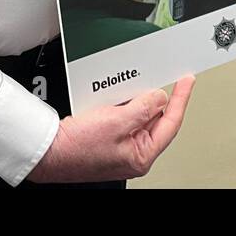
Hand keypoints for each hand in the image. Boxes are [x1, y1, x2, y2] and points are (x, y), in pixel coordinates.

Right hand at [27, 76, 194, 182]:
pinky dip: (122, 106)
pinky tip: (114, 100)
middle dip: (153, 99)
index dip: (181, 98)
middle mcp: (134, 154)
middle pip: (156, 119)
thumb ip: (143, 108)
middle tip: (155, 80)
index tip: (187, 81)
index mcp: (142, 155)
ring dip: (135, 102)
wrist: (48, 151)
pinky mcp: (109, 141)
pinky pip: (124, 119)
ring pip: (139, 118)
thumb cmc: (76, 147)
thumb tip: (160, 97)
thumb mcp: (116, 121)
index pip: (171, 122)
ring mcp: (122, 149)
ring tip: (126, 93)